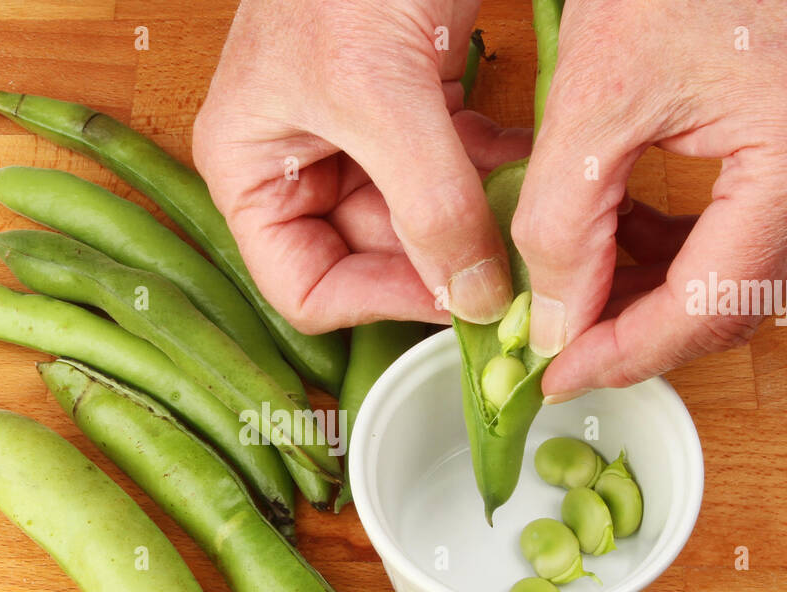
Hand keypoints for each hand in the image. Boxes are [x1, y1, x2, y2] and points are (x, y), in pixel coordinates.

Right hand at [194, 0, 528, 332]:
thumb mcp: (380, 94)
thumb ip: (428, 206)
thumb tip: (475, 300)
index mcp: (252, 170)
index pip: (305, 288)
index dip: (378, 301)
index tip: (453, 298)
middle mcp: (298, 163)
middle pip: (372, 258)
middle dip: (442, 263)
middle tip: (513, 271)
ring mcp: (357, 139)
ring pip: (421, 222)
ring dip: (479, 225)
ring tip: (531, 219)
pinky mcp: (410, 110)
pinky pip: (453, 173)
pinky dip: (494, 177)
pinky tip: (534, 169)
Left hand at [515, 0, 786, 400]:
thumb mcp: (588, 104)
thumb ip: (560, 229)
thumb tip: (553, 326)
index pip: (710, 306)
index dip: (625, 354)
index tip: (558, 374)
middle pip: (735, 306)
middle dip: (641, 335)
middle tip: (561, 347)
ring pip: (744, 283)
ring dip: (659, 300)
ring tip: (580, 300)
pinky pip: (754, 240)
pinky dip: (685, 258)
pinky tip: (623, 250)